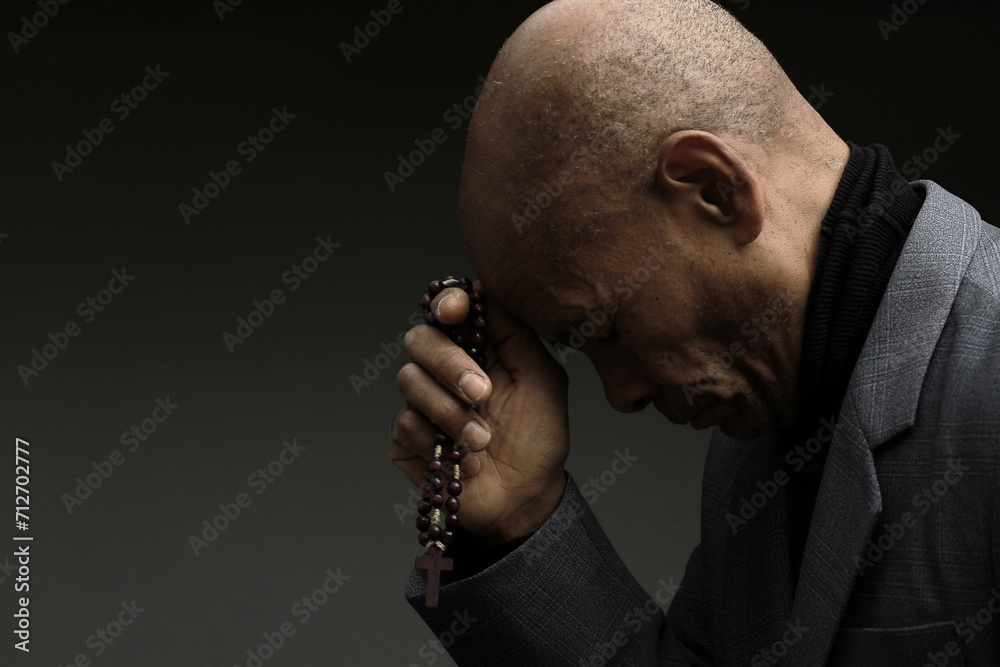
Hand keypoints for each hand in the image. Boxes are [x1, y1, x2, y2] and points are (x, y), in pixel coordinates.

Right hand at [390, 282, 568, 542]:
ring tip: (483, 440)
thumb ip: (516, 333)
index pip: (449, 310)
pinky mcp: (406, 438)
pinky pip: (405, 423)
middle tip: (481, 393)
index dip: (447, 302)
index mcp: (477, 348)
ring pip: (410, 381)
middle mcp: (444, 370)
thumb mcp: (543, 378)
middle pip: (420, 339)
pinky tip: (464, 459)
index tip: (455, 310)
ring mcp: (422, 403)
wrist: (525, 499)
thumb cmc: (538, 438)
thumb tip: (485, 289)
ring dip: (451, 412)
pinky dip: (438, 440)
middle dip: (449, 363)